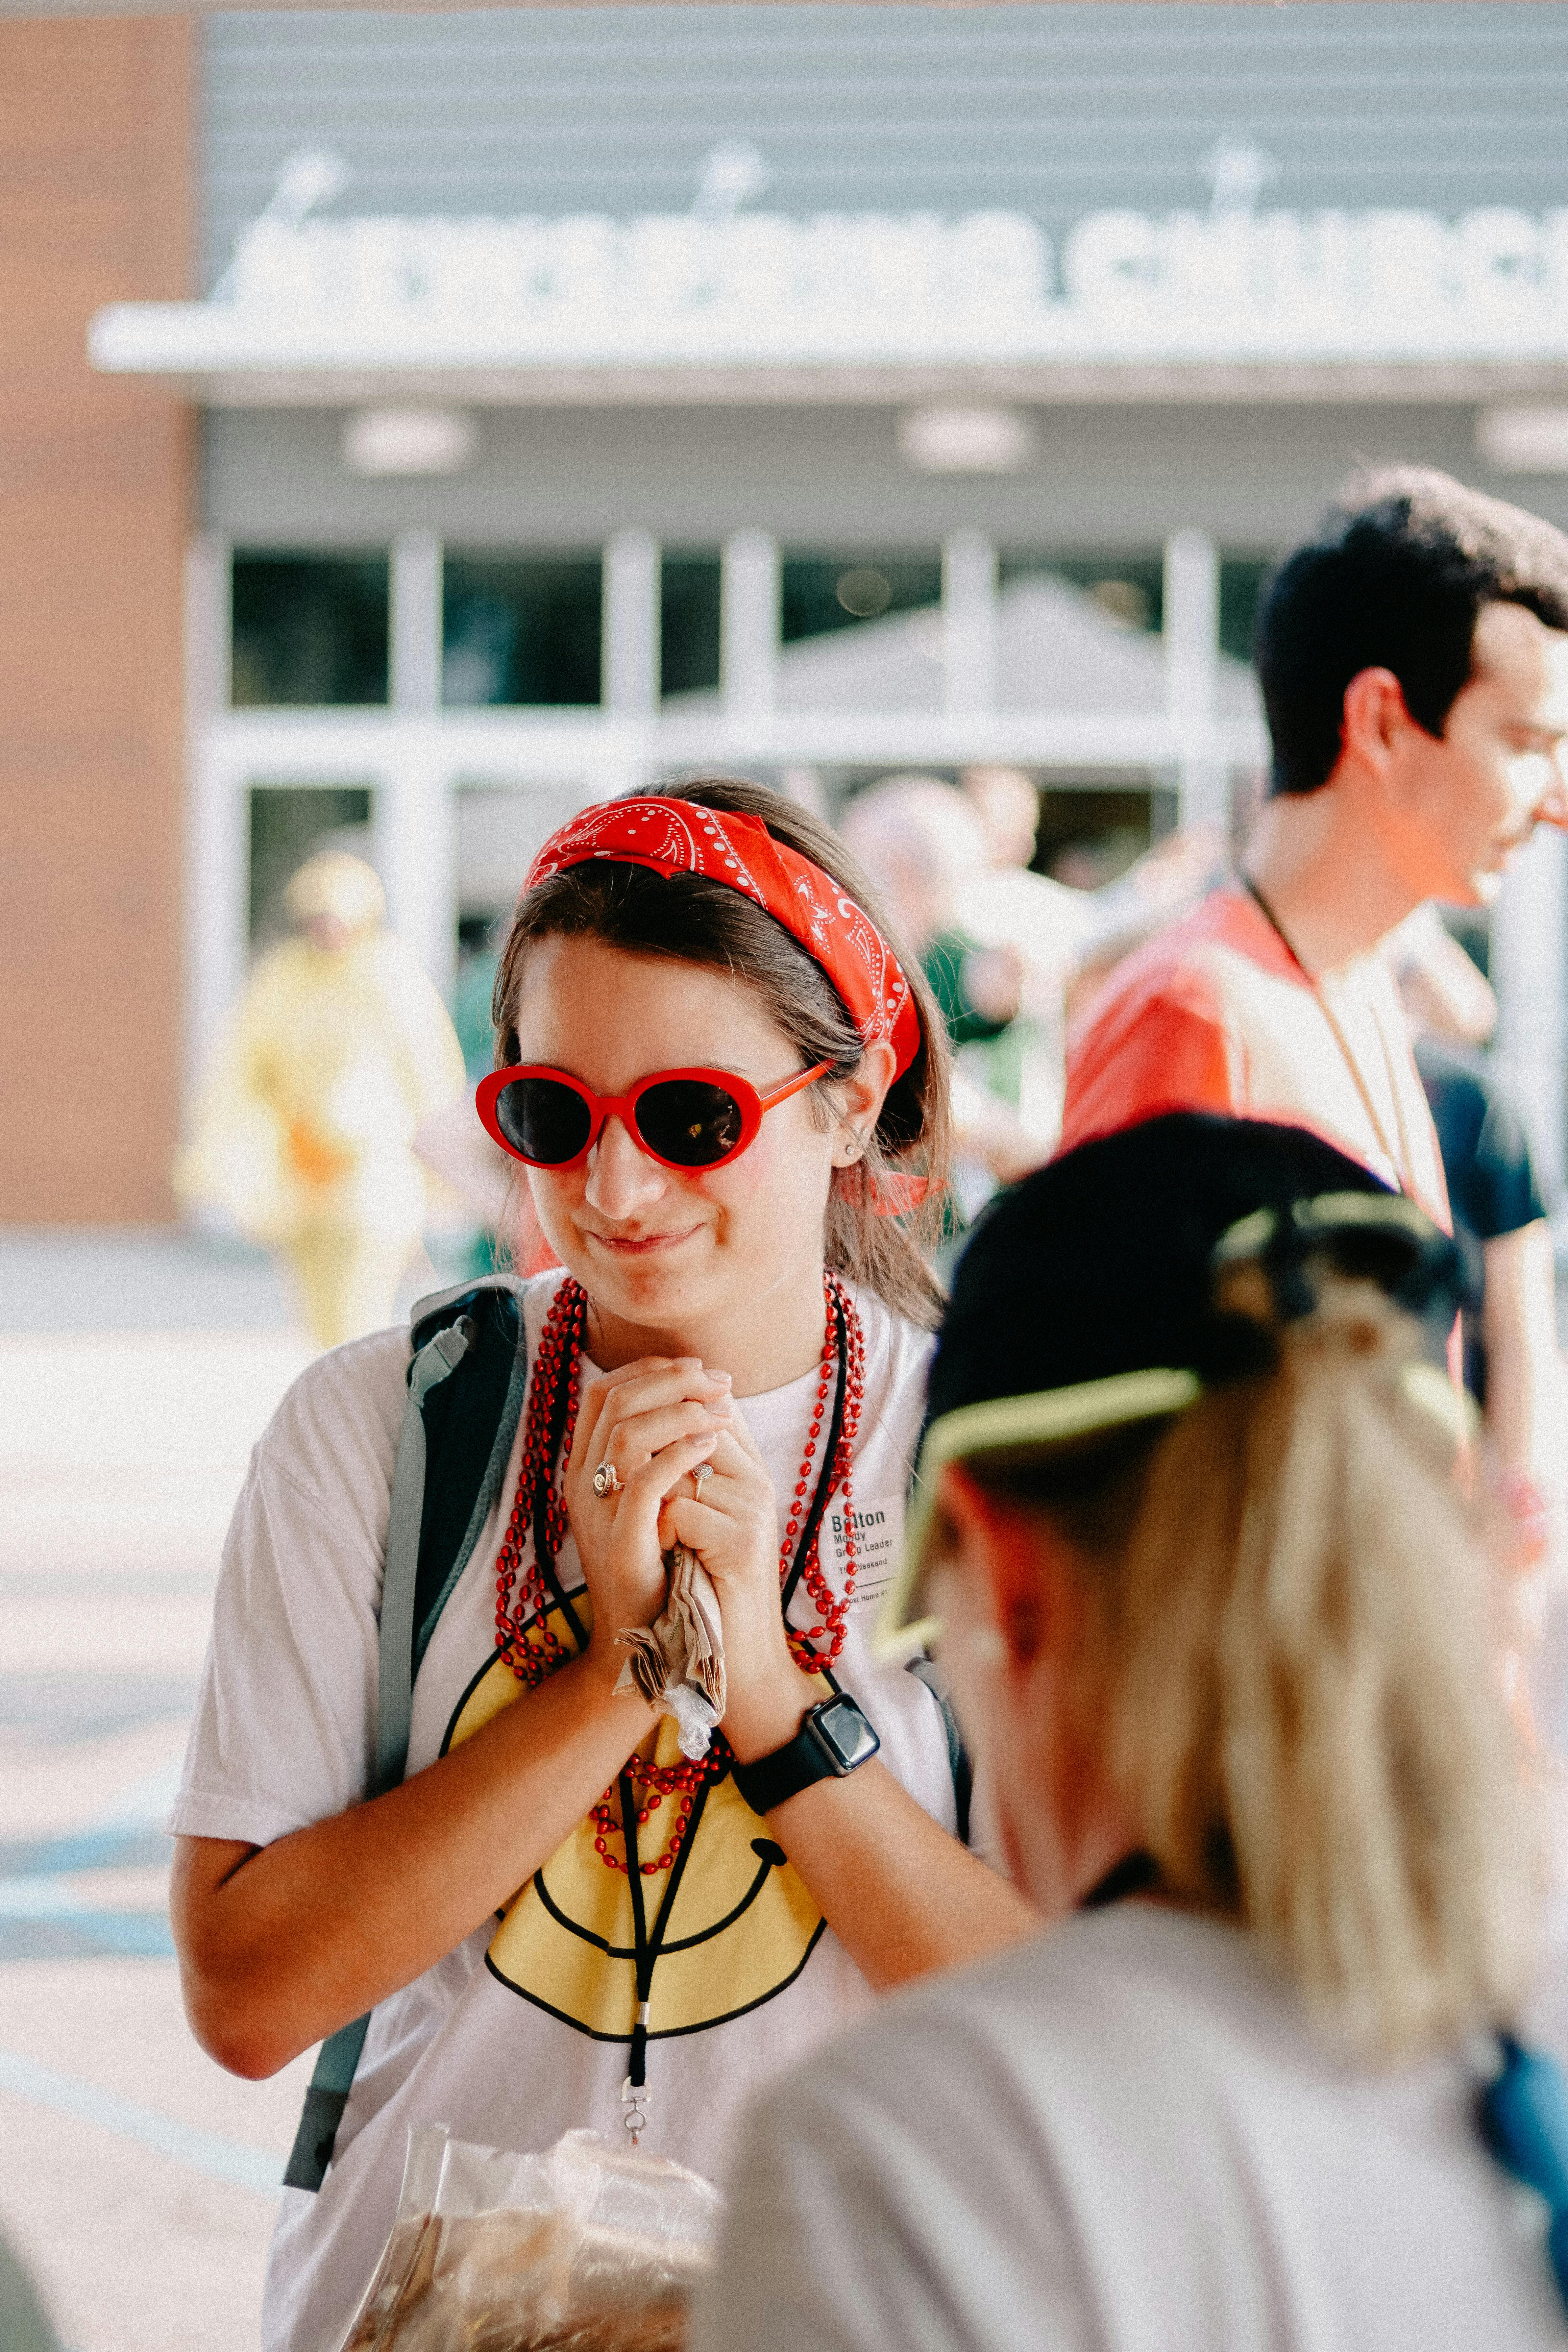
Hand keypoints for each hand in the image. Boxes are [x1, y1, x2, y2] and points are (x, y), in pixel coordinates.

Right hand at [564, 1358, 733, 1670]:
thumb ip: (654, 1457)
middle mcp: (581, 1486)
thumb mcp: (646, 1503)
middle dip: (670, 1380)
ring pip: (625, 1433)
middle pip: (614, 1402)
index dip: (648, 1370)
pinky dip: (679, 1455)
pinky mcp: (620, 1545)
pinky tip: (712, 1444)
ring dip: (680, 1410)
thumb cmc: (654, 1565)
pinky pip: (643, 1484)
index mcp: (584, 1470)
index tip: (695, 1368)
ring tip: (722, 1408)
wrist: (640, 1640)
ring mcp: (596, 1515)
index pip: (603, 1394)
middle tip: (718, 1380)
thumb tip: (691, 1402)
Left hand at [659, 1413, 819, 1762]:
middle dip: (653, 1447)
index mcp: (749, 1471)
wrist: (738, 1660)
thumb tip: (648, 1428)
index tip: (636, 1444)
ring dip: (653, 1491)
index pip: (710, 1407)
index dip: (667, 1410)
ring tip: (654, 1527)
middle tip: (634, 1485)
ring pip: (682, 1463)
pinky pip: (680, 1510)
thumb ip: (687, 1474)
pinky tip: (667, 1554)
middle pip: (696, 1422)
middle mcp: (758, 1482)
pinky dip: (661, 1530)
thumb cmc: (709, 1589)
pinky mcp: (743, 1545)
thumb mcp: (698, 1523)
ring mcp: (754, 1510)